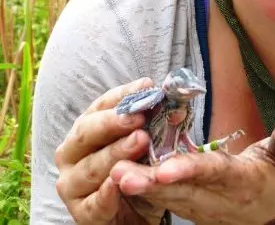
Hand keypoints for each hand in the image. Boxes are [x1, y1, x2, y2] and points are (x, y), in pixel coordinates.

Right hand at [55, 78, 164, 224]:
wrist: (137, 212)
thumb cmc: (137, 168)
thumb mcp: (149, 143)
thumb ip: (157, 124)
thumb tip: (177, 107)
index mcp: (87, 129)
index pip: (101, 105)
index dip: (123, 95)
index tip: (146, 86)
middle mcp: (73, 153)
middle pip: (87, 132)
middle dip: (113, 123)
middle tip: (138, 117)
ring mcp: (73, 184)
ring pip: (91, 167)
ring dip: (115, 153)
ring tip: (140, 141)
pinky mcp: (82, 213)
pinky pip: (93, 203)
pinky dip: (105, 194)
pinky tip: (118, 183)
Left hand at [110, 115, 274, 224]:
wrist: (267, 215)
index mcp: (240, 182)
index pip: (214, 175)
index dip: (190, 170)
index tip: (165, 168)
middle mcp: (215, 197)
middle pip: (180, 190)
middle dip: (150, 183)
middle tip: (119, 173)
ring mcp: (198, 205)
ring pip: (165, 197)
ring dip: (139, 187)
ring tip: (113, 174)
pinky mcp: (187, 204)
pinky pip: (161, 199)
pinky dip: (141, 189)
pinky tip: (119, 175)